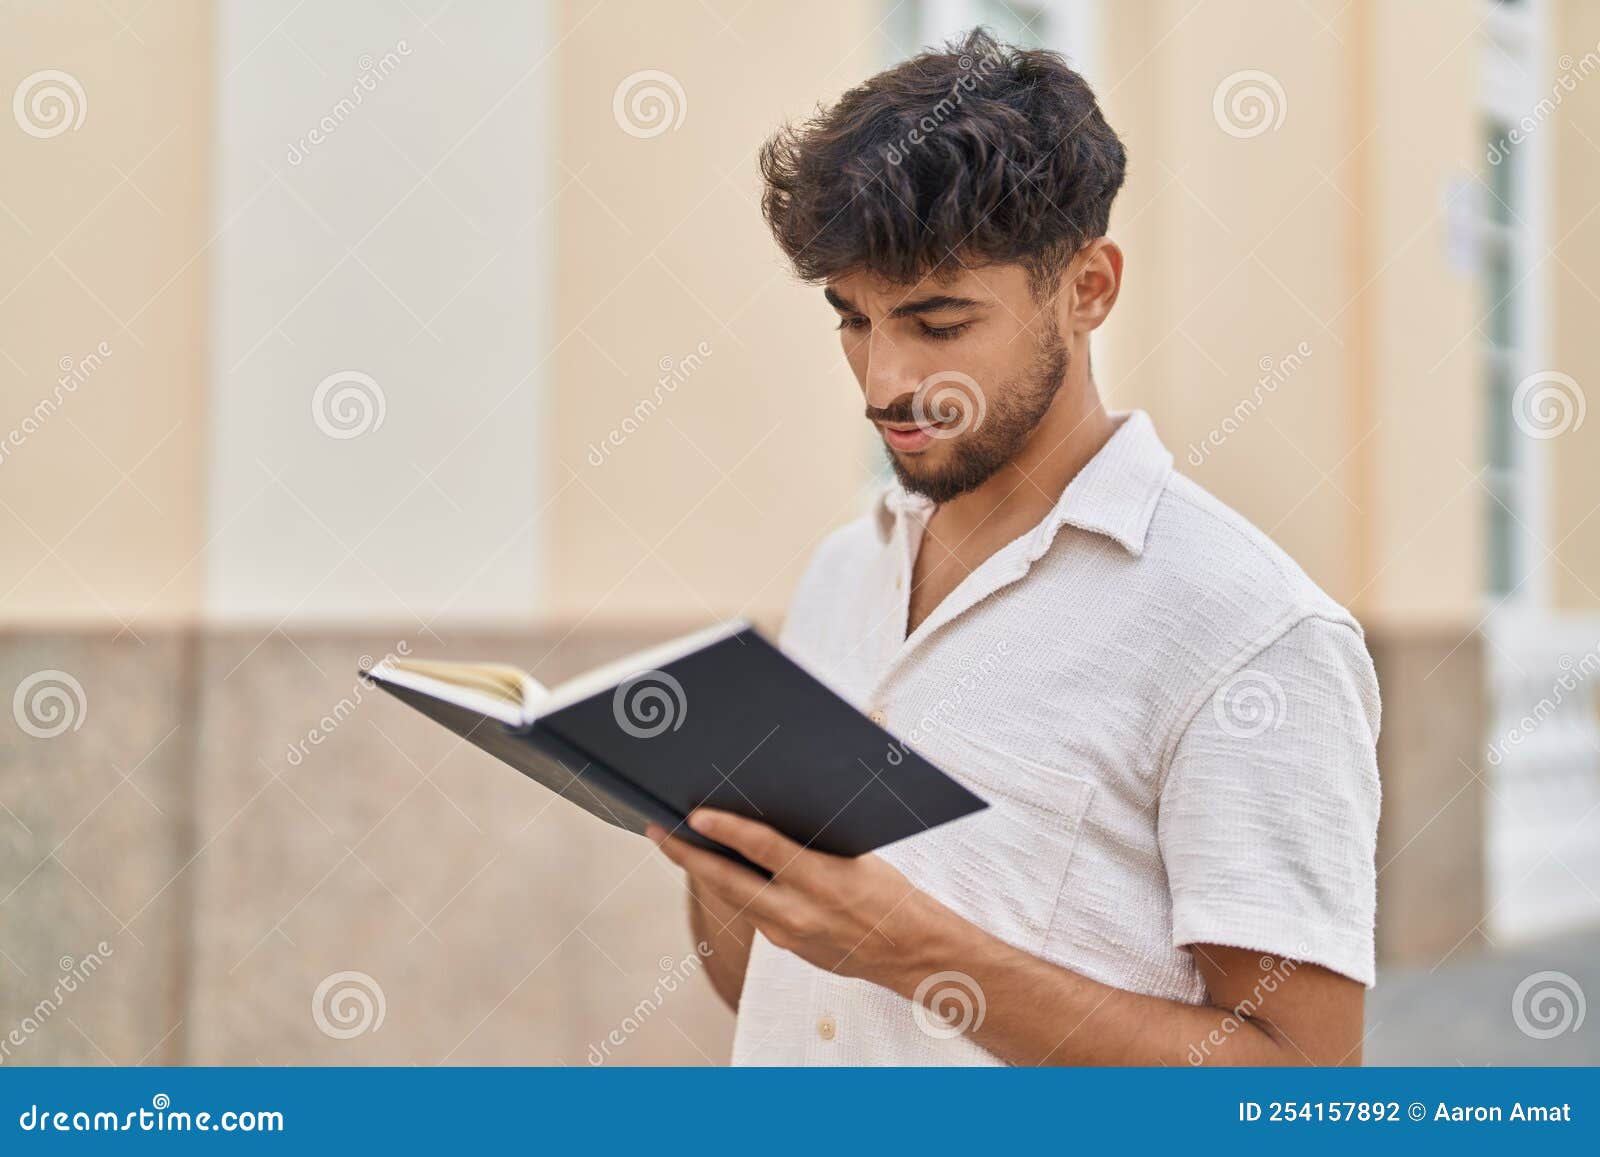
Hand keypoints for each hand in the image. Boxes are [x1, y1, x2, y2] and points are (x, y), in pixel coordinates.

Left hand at [648, 809, 957, 992]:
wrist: (909, 951)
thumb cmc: (888, 892)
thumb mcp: (855, 856)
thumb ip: (810, 841)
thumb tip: (764, 811)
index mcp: (823, 880)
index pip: (764, 848)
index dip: (726, 829)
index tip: (694, 813)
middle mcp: (800, 911)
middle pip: (729, 880)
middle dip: (688, 854)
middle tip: (657, 828)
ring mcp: (788, 934)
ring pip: (732, 897)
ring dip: (700, 870)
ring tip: (673, 842)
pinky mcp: (785, 946)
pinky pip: (749, 911)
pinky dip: (729, 888)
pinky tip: (713, 869)